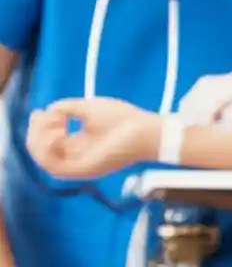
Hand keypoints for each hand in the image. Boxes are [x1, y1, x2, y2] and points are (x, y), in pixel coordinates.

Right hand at [26, 97, 161, 178]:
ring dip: (39, 141)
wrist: (147, 130)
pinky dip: (48, 150)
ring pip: (44, 161)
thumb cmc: (125, 119)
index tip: (40, 111)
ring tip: (53, 123)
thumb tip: (47, 110)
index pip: (48, 142)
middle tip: (41, 115)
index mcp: (78, 146)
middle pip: (42, 152)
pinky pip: (55, 167)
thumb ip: (67, 108)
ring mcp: (78, 166)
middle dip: (35, 133)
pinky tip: (56, 132)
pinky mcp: (84, 170)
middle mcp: (75, 158)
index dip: (38, 128)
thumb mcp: (89, 109)